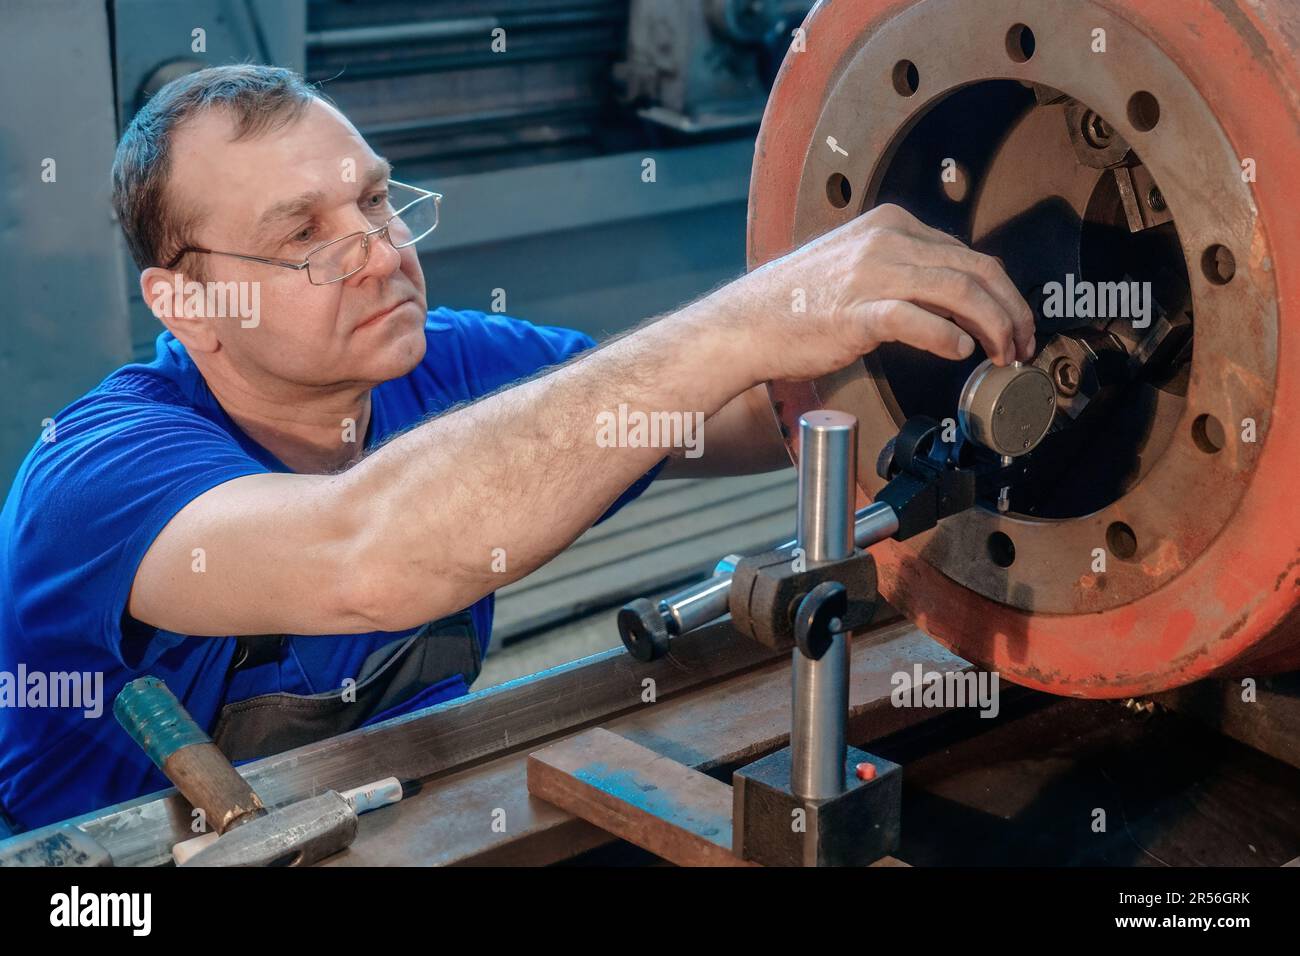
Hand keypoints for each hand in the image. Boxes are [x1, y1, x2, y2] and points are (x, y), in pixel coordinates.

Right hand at [728, 203, 1035, 382]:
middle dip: (1011, 311)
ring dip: (993, 327)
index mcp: (890, 225)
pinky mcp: (857, 311)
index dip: (1002, 292)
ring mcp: (871, 274)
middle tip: (1023, 345)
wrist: (743, 325)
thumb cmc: (794, 305)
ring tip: (1003, 355)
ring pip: (960, 291)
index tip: (1013, 323)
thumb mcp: (854, 267)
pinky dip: (948, 337)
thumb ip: (900, 271)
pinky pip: (918, 319)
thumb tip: (949, 298)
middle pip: (976, 269)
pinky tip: (959, 352)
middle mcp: (886, 241)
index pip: (968, 253)